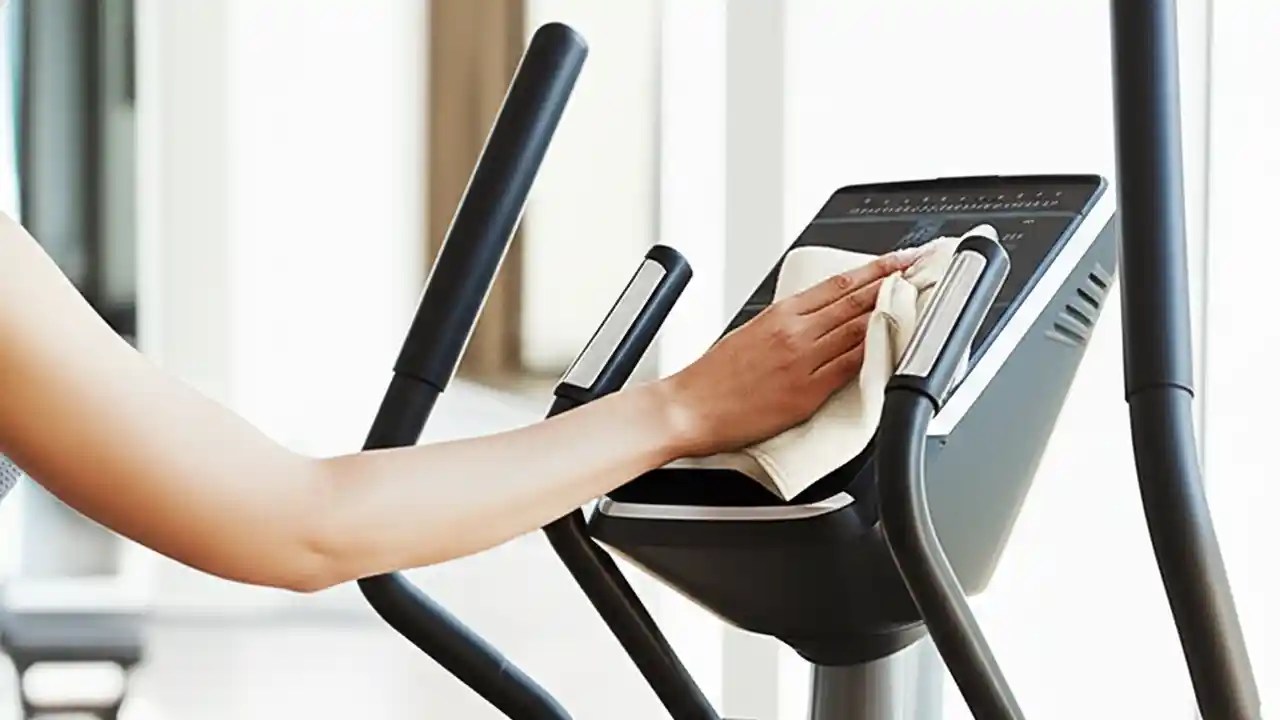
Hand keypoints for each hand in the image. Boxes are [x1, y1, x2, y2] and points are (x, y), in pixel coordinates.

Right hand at [655, 248, 922, 457]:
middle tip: (925, 268)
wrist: (690, 407)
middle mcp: (795, 332)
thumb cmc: (714, 376)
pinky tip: (896, 344)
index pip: (841, 283)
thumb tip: (820, 319)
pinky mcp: (807, 393)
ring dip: (895, 314)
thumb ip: (787, 324)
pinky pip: (850, 368)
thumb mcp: (750, 332)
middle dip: (897, 282)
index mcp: (781, 313)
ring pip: (860, 330)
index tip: (903, 258)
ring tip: (922, 302)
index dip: (878, 268)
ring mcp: (803, 361)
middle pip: (858, 300)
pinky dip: (876, 353)